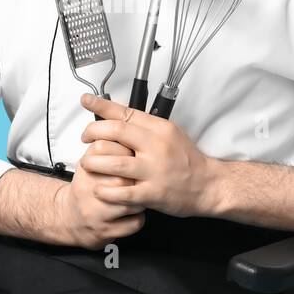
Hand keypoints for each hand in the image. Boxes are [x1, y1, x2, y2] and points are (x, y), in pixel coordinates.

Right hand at [53, 138, 144, 249]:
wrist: (68, 218)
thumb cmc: (88, 186)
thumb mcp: (91, 161)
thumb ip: (110, 144)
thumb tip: (132, 128)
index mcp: (86, 167)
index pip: (110, 151)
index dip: (127, 153)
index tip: (132, 157)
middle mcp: (88, 189)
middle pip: (124, 178)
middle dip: (137, 180)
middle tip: (139, 180)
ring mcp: (96, 212)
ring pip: (132, 202)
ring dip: (141, 200)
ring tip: (138, 196)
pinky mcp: (104, 231)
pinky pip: (134, 223)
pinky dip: (139, 218)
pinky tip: (133, 213)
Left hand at [78, 94, 219, 218]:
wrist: (209, 185)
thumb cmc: (187, 160)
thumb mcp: (170, 134)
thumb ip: (146, 126)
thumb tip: (119, 117)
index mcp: (160, 129)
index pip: (126, 112)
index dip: (101, 105)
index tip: (86, 100)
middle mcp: (156, 147)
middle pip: (115, 132)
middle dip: (92, 133)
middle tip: (85, 138)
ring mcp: (154, 171)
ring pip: (113, 163)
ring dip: (93, 162)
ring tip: (86, 163)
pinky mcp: (153, 194)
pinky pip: (121, 193)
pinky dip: (105, 190)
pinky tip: (98, 189)